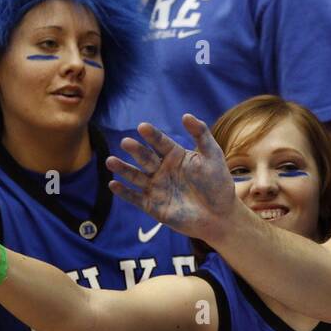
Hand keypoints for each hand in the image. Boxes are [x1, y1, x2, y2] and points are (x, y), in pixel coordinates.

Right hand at [106, 114, 236, 241]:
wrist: (220, 215)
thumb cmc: (218, 184)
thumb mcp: (212, 156)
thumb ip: (201, 135)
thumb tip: (186, 115)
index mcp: (175, 156)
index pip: (161, 143)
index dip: (152, 135)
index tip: (143, 126)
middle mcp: (162, 170)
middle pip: (146, 158)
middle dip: (136, 151)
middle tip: (126, 142)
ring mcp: (156, 187)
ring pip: (136, 176)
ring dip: (123, 169)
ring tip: (110, 161)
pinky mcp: (152, 205)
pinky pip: (135, 198)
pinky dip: (123, 192)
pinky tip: (113, 184)